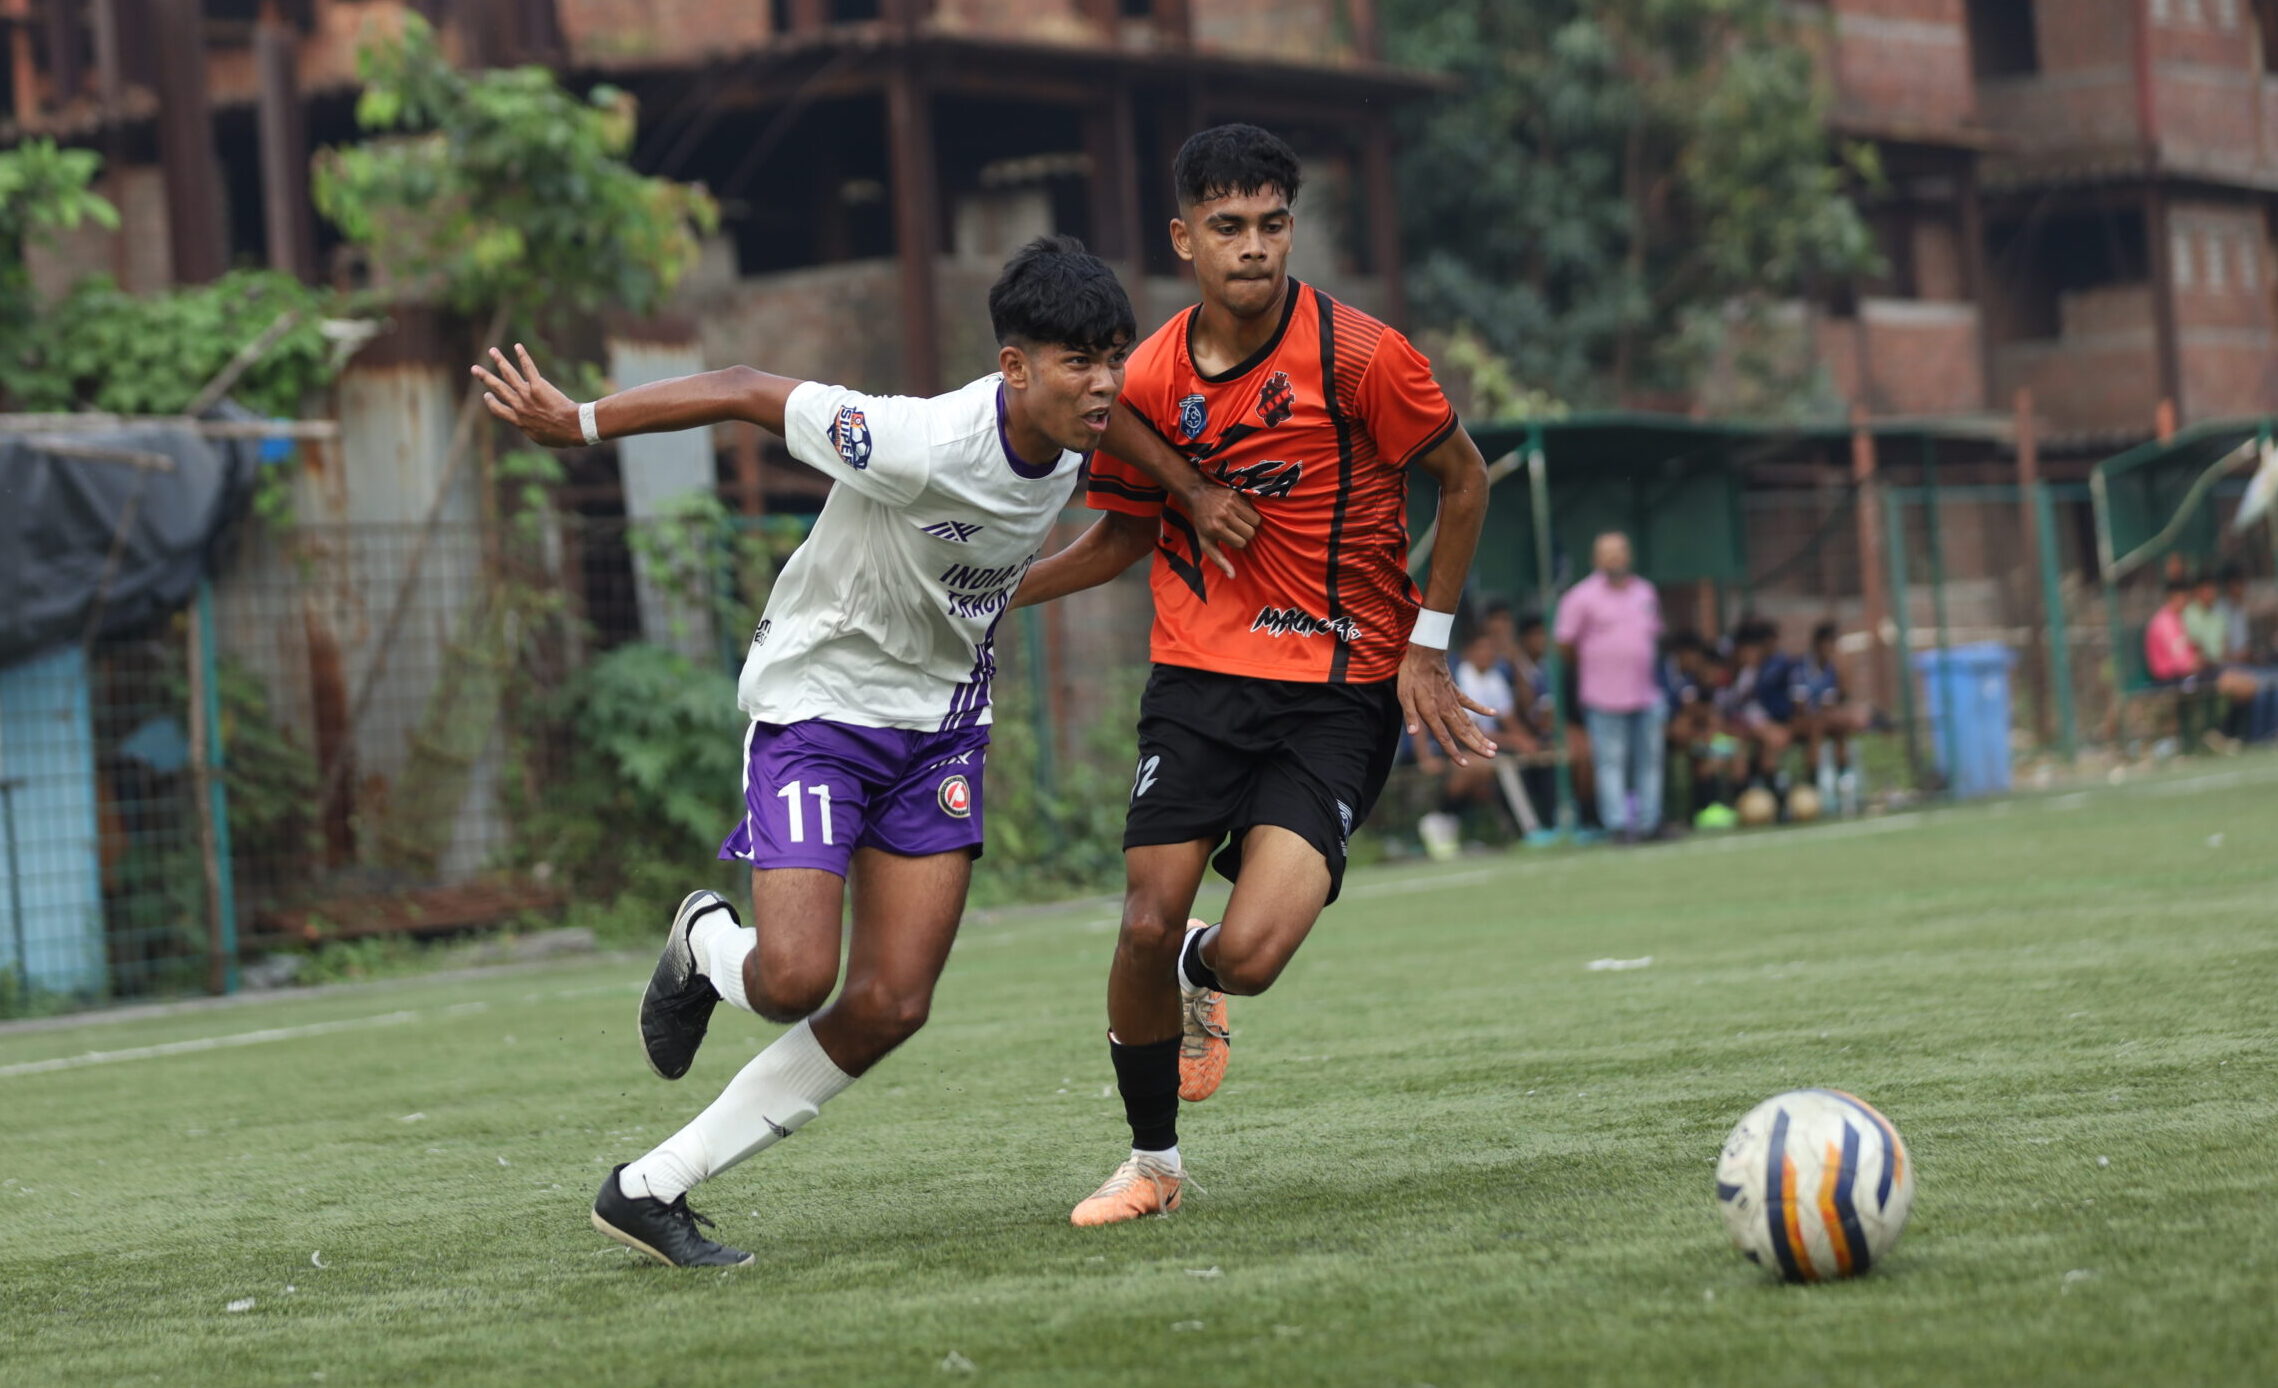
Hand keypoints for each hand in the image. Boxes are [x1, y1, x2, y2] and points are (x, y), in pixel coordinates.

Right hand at [471, 344, 582, 447]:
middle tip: (475, 368)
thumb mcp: (541, 438)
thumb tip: (534, 428)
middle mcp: (519, 406)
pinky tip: (517, 346)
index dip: (491, 402)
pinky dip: (522, 356)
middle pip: (498, 388)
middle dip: (485, 378)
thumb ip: (533, 430)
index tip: (487, 395)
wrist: (572, 428)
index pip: (498, 409)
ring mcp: (527, 395)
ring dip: (499, 361)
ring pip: (509, 374)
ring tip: (492, 351)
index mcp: (518, 420)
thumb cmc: (561, 436)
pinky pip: (528, 368)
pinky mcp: (538, 386)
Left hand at [1180, 481, 1259, 578]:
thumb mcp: (1206, 544)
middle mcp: (1224, 515)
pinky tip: (1240, 513)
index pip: (1241, 543)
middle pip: (1250, 533)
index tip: (1230, 538)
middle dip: (1245, 534)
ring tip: (1239, 522)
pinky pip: (1254, 510)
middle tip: (1236, 530)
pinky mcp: (1237, 495)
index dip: (1238, 543)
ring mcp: (1231, 504)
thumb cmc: (1203, 524)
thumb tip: (1232, 576)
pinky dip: (1250, 513)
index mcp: (1216, 529)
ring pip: (1255, 521)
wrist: (1198, 496)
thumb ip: (1219, 561)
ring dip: (1250, 524)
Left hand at [1399, 643, 1497, 766]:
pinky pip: (1470, 702)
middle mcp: (1446, 709)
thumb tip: (1412, 733)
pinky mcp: (1456, 690)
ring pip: (1469, 721)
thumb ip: (1409, 714)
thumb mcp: (1403, 694)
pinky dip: (1482, 708)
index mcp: (1432, 712)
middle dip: (1477, 746)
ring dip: (1482, 734)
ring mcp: (1453, 699)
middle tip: (1492, 757)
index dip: (1453, 752)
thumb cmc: (1411, 674)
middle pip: (1463, 732)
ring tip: (1494, 745)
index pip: (1444, 737)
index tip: (1464, 764)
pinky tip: (1493, 714)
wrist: (1424, 652)